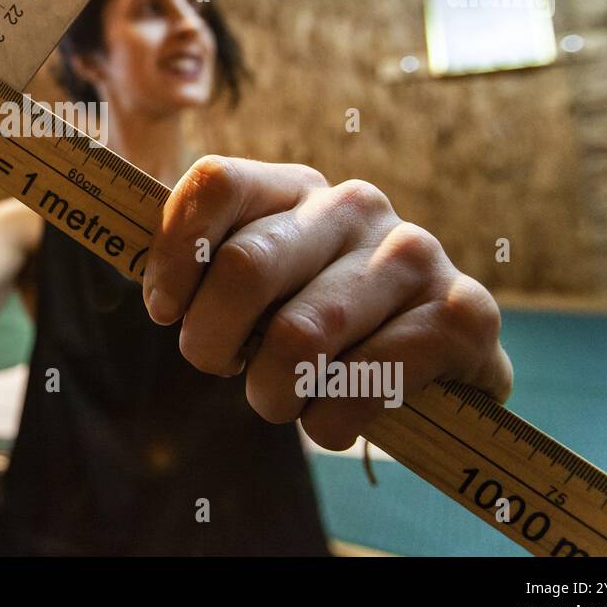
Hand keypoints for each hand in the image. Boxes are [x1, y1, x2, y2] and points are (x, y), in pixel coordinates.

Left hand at [142, 156, 511, 450]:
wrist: (437, 373)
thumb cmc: (321, 328)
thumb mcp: (262, 286)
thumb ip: (204, 269)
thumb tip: (142, 274)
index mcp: (296, 188)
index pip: (216, 182)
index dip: (175, 254)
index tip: (165, 311)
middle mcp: (357, 205)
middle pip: (245, 266)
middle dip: (212, 341)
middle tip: (222, 369)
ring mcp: (413, 255)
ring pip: (298, 336)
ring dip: (273, 393)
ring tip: (285, 400)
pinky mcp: (463, 315)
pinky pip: (359, 385)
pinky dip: (329, 423)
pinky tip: (336, 418)